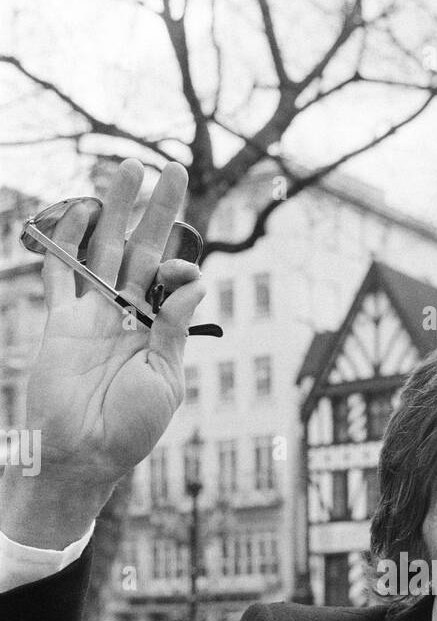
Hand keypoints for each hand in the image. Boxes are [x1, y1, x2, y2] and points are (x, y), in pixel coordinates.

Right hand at [23, 158, 205, 492]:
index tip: (176, 273)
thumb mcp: (165, 379)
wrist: (81, 455)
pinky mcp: (60, 320)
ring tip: (128, 167)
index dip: (181, 267)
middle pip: (142, 250)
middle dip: (156, 210)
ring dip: (114, 208)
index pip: (174, 282)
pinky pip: (61, 272)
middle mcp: (127, 316)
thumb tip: (192, 281)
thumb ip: (174, 328)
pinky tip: (80, 207)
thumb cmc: (130, 429)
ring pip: (104, 248)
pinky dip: (67, 240)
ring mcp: (92, 314)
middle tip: (168, 166)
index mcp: (158, 332)